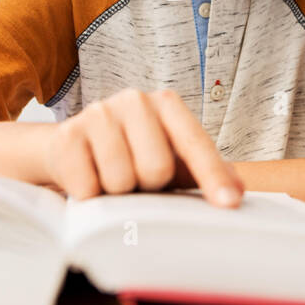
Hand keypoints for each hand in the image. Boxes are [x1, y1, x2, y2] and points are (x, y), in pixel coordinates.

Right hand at [44, 88, 243, 206]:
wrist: (69, 149)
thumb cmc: (130, 156)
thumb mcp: (170, 161)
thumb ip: (205, 172)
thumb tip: (239, 189)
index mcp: (166, 105)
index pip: (195, 144)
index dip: (212, 176)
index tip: (229, 204)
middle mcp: (133, 101)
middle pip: (156, 168)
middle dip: (148, 186)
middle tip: (137, 181)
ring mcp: (97, 114)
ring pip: (120, 180)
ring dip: (117, 194)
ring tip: (111, 178)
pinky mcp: (66, 136)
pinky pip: (88, 188)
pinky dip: (89, 196)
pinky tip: (87, 179)